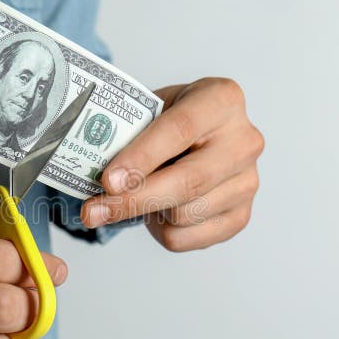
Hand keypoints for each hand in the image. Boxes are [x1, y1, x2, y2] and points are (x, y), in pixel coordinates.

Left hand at [81, 78, 263, 251]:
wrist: (201, 137)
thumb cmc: (169, 121)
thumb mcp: (150, 110)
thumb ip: (128, 135)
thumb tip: (90, 173)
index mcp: (222, 100)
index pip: (180, 130)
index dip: (141, 157)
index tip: (108, 181)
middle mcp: (244, 141)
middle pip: (188, 182)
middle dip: (134, 200)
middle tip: (93, 211)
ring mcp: (248, 181)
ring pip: (185, 215)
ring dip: (147, 213)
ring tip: (134, 197)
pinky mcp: (241, 216)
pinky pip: (189, 238)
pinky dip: (161, 231)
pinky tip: (156, 211)